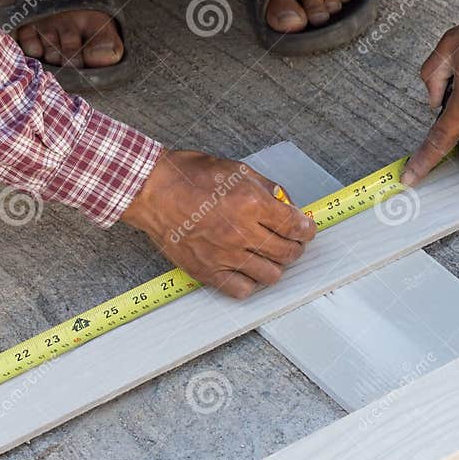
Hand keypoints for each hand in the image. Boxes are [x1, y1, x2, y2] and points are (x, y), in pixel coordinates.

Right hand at [121, 149, 316, 298]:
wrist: (152, 191)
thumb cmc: (189, 176)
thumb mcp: (237, 169)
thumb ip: (267, 187)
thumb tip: (287, 204)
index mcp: (252, 204)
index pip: (295, 226)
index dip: (307, 229)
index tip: (305, 229)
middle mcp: (242, 233)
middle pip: (288, 253)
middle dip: (296, 247)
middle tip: (291, 242)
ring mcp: (225, 256)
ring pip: (271, 275)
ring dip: (276, 266)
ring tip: (269, 257)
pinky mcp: (207, 271)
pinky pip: (242, 290)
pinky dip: (250, 283)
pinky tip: (247, 271)